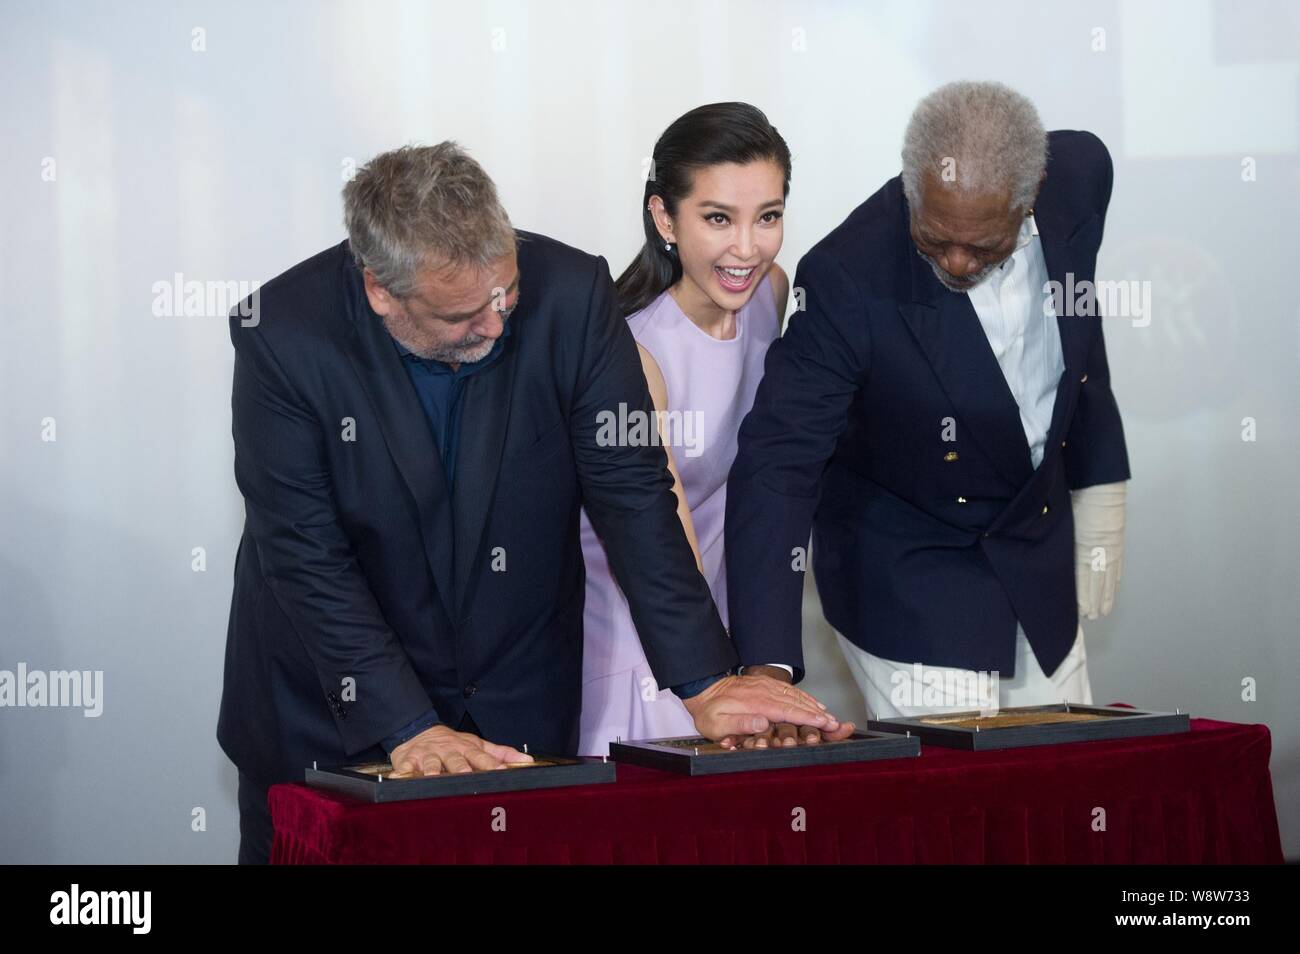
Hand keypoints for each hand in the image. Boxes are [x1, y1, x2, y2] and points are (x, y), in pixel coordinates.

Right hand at [388, 724, 532, 776]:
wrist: (418, 732)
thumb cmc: (452, 743)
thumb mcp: (477, 744)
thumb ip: (501, 753)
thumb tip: (527, 760)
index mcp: (466, 748)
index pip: (481, 757)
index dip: (492, 764)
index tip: (503, 772)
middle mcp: (448, 751)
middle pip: (456, 760)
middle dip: (462, 768)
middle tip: (468, 775)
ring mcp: (428, 756)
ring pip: (432, 764)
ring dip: (433, 770)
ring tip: (434, 777)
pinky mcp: (409, 760)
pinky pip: (405, 767)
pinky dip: (402, 773)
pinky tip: (398, 778)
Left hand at [680, 669, 842, 741]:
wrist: (702, 688)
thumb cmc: (709, 711)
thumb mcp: (717, 724)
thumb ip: (740, 724)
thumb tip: (764, 723)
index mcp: (756, 703)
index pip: (788, 711)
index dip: (809, 718)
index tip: (825, 723)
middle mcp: (764, 691)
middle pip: (797, 703)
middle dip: (818, 713)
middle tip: (836, 724)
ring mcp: (766, 686)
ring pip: (796, 695)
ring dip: (814, 705)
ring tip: (830, 716)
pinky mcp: (765, 684)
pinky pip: (789, 689)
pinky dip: (804, 696)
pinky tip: (813, 703)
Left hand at [1071, 481, 1126, 618]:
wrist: (1102, 491)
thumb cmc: (1078, 503)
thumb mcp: (1064, 525)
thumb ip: (1059, 544)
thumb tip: (1049, 557)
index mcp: (1083, 550)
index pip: (1081, 580)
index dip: (1080, 598)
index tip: (1078, 612)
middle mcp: (1099, 554)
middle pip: (1096, 584)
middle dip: (1092, 603)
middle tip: (1089, 618)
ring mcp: (1111, 551)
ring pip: (1108, 580)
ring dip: (1105, 597)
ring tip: (1102, 612)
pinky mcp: (1118, 546)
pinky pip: (1118, 569)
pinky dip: (1115, 583)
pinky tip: (1112, 591)